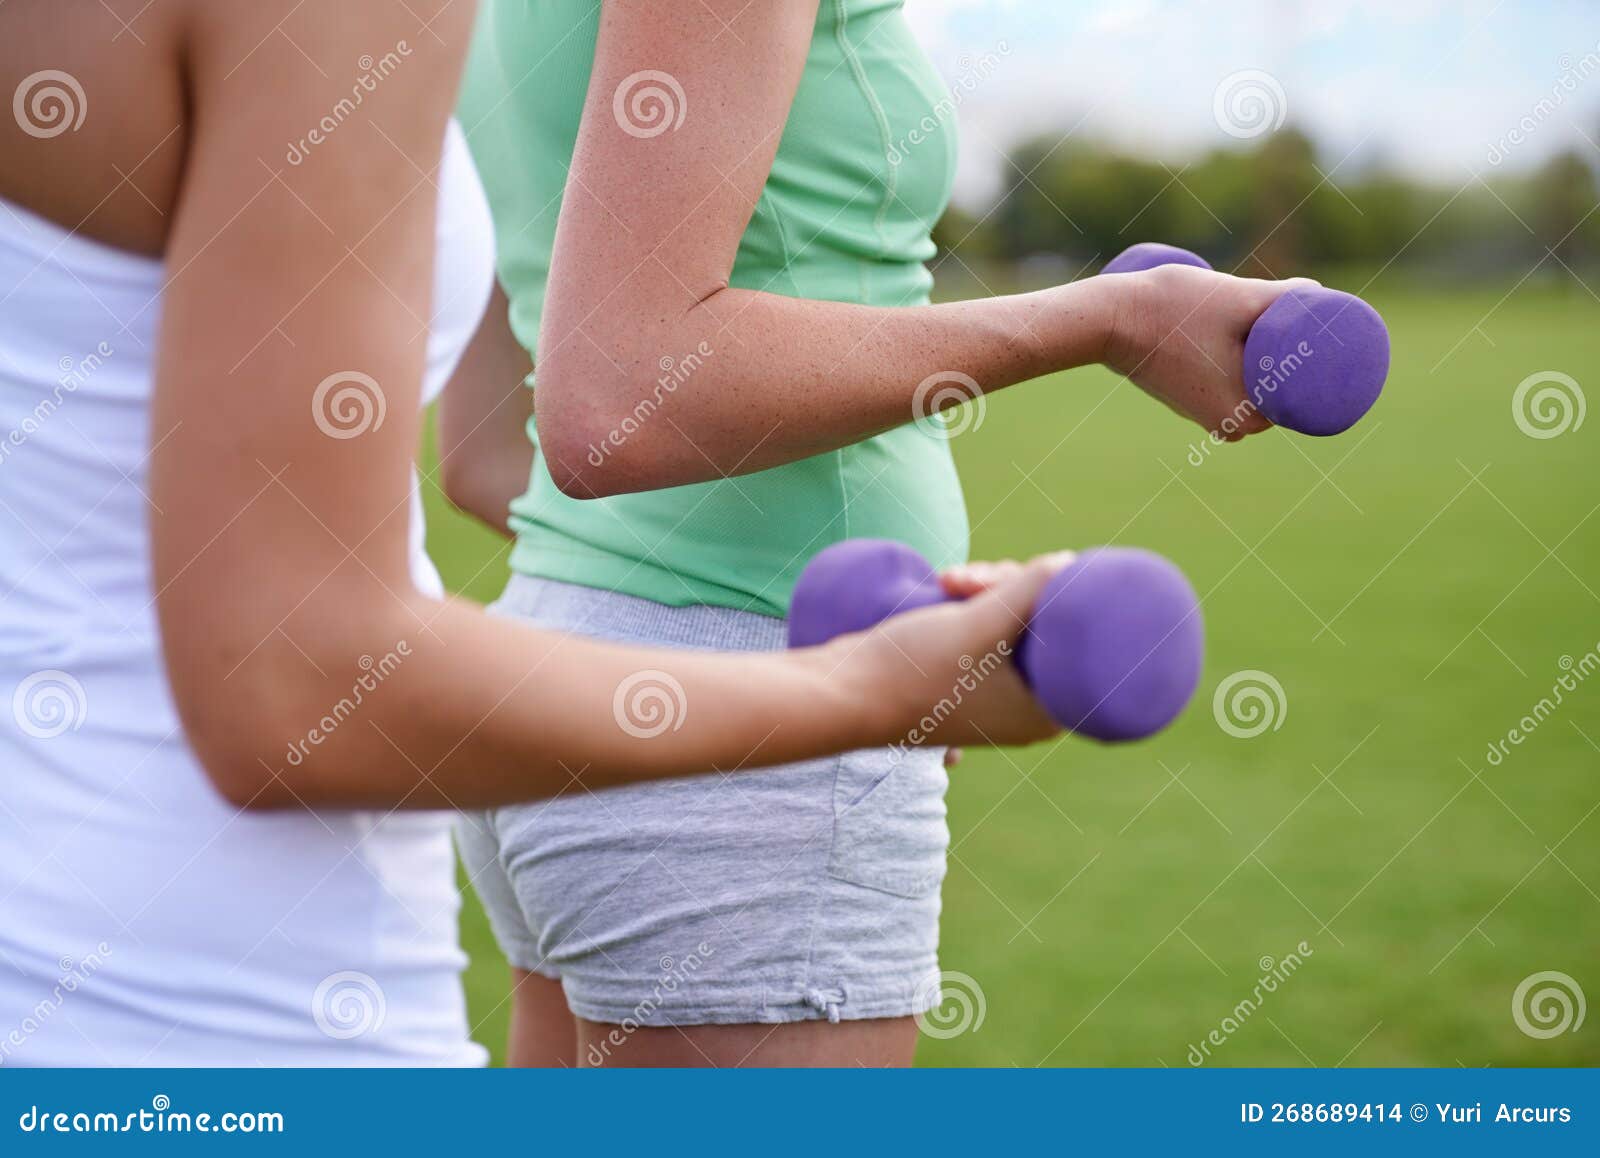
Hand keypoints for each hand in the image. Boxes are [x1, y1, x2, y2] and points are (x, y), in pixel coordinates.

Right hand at [936, 556, 1063, 765]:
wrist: (844, 692)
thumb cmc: (915, 669)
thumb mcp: (980, 625)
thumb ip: (1027, 591)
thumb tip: (1069, 562)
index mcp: (1042, 713)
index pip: (1076, 643)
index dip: (1057, 601)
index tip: (1029, 576)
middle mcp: (1022, 708)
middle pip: (1044, 628)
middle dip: (1012, 588)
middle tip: (973, 580)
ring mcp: (991, 693)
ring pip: (1012, 622)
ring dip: (986, 589)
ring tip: (950, 579)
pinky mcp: (962, 678)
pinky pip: (985, 629)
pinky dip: (970, 604)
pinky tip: (946, 585)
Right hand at [1101, 265, 1320, 440]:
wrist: (1108, 320)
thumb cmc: (1173, 311)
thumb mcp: (1237, 297)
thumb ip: (1282, 296)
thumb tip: (1319, 292)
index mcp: (1245, 420)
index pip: (1302, 397)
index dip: (1318, 364)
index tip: (1323, 330)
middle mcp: (1226, 428)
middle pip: (1281, 390)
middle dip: (1292, 357)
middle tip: (1296, 313)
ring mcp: (1205, 416)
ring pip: (1254, 385)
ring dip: (1263, 357)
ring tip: (1269, 317)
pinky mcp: (1188, 399)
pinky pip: (1230, 384)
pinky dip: (1239, 362)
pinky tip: (1243, 333)